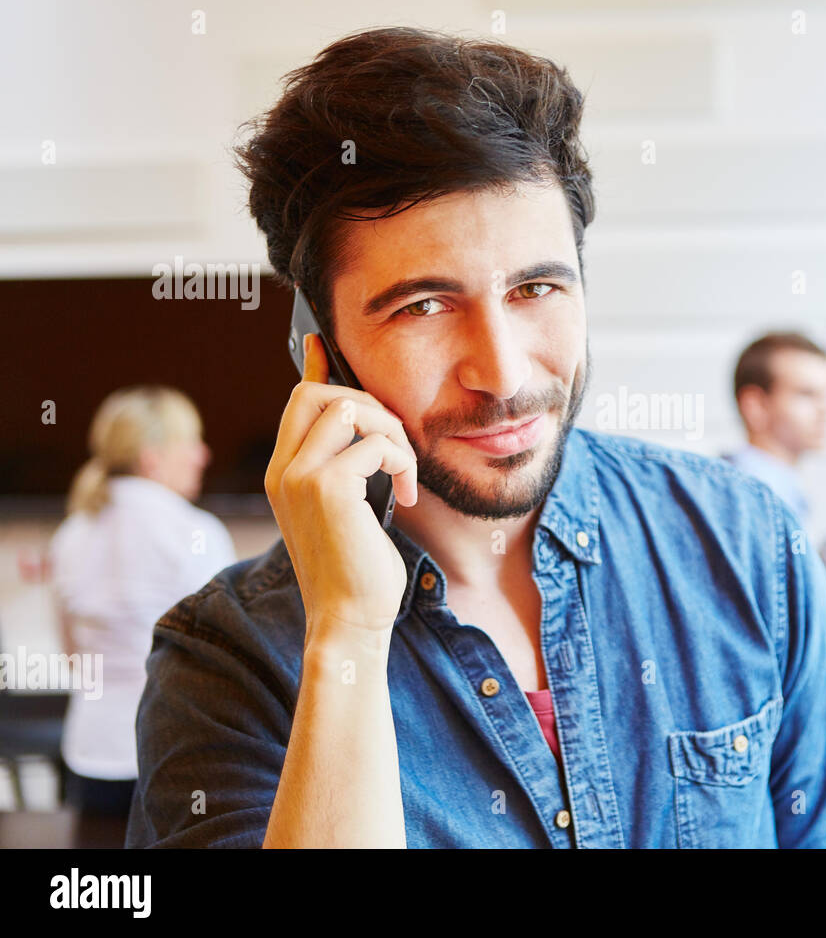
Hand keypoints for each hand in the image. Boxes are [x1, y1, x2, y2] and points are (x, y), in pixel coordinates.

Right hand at [264, 333, 419, 640]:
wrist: (350, 619)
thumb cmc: (356, 571)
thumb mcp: (348, 511)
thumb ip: (348, 470)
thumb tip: (369, 434)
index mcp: (283, 473)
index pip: (297, 402)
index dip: (315, 368)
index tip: (321, 343)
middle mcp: (283, 470)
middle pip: (317, 392)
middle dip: (368, 404)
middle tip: (395, 445)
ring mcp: (300, 476)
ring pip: (350, 409)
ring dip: (391, 434)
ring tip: (403, 474)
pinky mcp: (327, 488)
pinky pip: (375, 444)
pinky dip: (402, 462)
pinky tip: (405, 496)